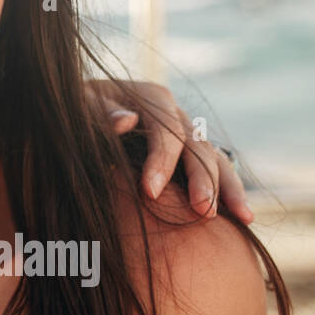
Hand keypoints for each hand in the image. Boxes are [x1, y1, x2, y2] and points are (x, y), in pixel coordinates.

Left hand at [87, 79, 251, 223]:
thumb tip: (127, 120)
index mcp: (149, 97)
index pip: (164, 129)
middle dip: (202, 179)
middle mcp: (173, 112)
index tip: (149, 192)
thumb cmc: (72, 111)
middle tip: (202, 212)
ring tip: (241, 217)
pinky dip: (229, 190)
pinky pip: (215, 168)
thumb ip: (97, 114)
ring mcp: (183, 131)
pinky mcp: (186, 152)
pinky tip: (242, 217)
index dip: (161, 160)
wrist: (78, 112)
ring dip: (226, 186)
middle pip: (197, 144)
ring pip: (214, 157)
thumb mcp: (77, 107)